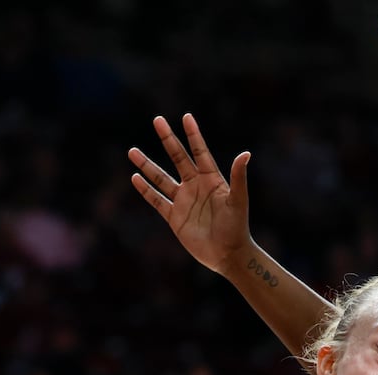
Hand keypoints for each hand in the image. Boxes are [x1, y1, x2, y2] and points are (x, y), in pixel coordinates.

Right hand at [128, 113, 252, 278]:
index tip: (186, 117)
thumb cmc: (237, 227)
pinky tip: (135, 178)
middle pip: (178, 158)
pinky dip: (146, 190)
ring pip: (161, 178)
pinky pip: (157, 201)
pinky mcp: (174, 217)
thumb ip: (238, 177)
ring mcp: (183, 201)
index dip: (193, 135)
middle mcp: (196, 186)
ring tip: (132, 151)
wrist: (228, 254)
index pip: (200, 152)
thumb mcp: (238, 200)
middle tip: (157, 120)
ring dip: (147, 165)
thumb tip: (245, 154)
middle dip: (167, 139)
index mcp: (212, 179)